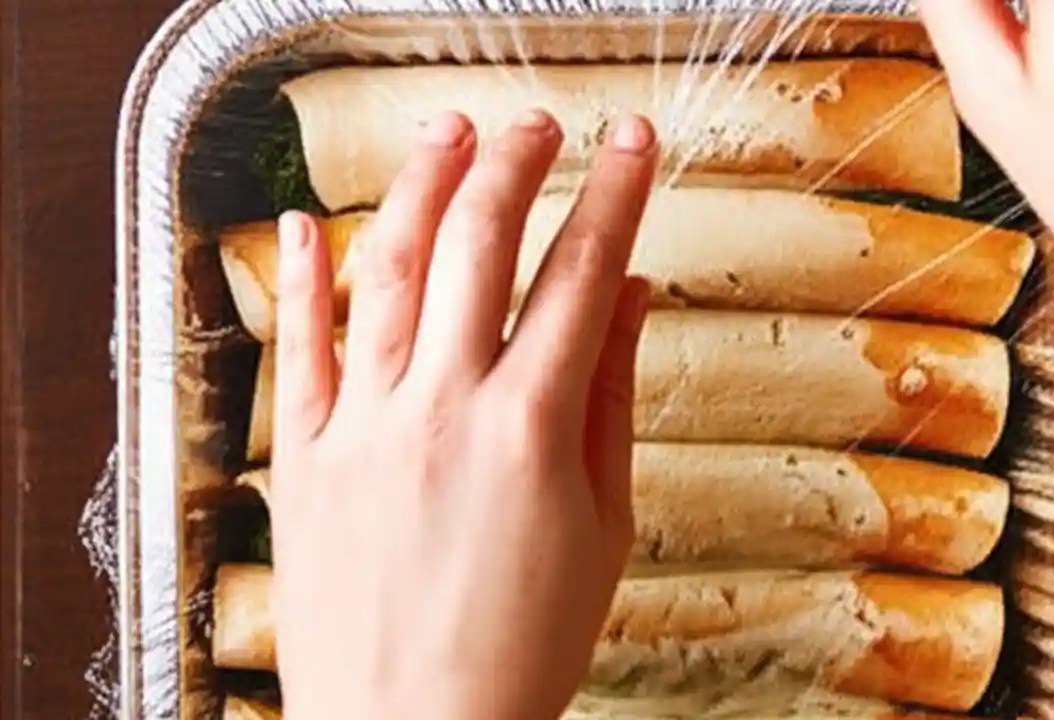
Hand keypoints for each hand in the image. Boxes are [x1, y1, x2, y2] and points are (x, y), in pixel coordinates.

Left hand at [268, 109, 657, 718]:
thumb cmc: (517, 648)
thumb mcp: (600, 524)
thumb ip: (609, 398)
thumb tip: (626, 300)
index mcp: (529, 428)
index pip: (579, 274)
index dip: (613, 194)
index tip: (630, 146)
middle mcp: (442, 409)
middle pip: (478, 245)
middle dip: (517, 165)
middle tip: (541, 127)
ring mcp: (365, 427)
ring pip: (387, 272)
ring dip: (421, 188)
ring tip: (449, 135)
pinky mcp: (306, 457)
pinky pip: (299, 349)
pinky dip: (303, 278)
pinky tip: (311, 224)